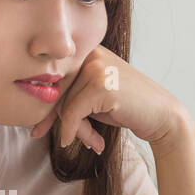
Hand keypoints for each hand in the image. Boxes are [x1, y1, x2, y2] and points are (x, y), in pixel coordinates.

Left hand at [29, 44, 186, 151]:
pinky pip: (72, 113)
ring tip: (94, 141)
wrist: (162, 116)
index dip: (45, 107)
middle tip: (66, 141)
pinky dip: (75, 131)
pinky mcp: (101, 84)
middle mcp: (90, 53)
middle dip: (58, 121)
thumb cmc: (125, 108)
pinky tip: (94, 143)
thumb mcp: (91, 99)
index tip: (37, 130)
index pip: (54, 79)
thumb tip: (32, 112)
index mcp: (86, 51)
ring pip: (64, 105)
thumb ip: (67, 97)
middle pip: (56, 92)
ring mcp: (96, 66)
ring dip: (76, 130)